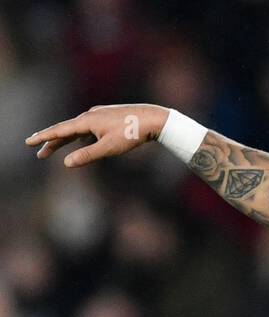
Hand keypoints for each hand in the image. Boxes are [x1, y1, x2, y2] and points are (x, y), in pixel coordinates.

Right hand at [25, 104, 167, 166]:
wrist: (152, 119)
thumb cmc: (131, 134)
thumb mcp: (108, 148)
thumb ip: (87, 155)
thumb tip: (66, 163)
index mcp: (86, 121)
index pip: (59, 131)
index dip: (43, 138)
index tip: (29, 142)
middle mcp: (89, 115)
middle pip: (65, 130)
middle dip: (51, 142)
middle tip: (38, 153)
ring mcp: (98, 116)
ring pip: (76, 130)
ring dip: (64, 140)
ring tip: (52, 149)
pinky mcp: (106, 119)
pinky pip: (87, 129)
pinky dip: (79, 138)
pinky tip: (80, 143)